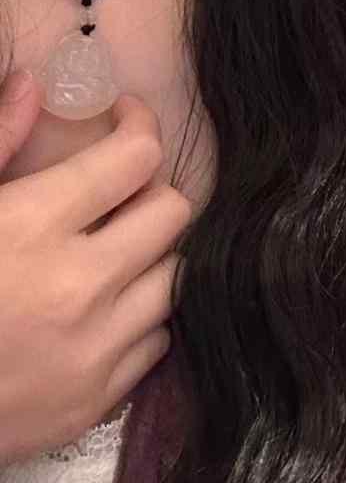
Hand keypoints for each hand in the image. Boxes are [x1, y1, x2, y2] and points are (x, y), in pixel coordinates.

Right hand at [0, 70, 191, 464]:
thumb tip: (33, 83)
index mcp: (32, 228)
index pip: (136, 158)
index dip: (138, 125)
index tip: (125, 120)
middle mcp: (77, 287)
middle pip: (173, 212)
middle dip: (148, 192)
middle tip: (117, 194)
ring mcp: (93, 350)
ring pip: (176, 275)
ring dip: (149, 256)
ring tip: (109, 253)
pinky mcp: (96, 400)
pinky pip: (157, 339)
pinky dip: (139, 317)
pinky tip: (100, 311)